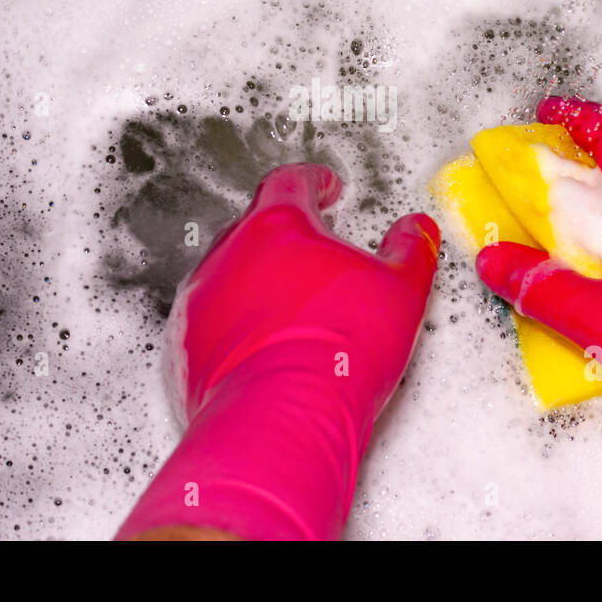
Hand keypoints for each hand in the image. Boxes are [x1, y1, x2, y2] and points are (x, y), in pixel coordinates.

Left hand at [119, 163, 438, 539]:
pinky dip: (235, 330)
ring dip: (260, 287)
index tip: (324, 187)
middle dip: (289, 242)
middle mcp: (229, 254)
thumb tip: (417, 232)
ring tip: (296, 316)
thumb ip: (411, 250)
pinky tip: (266, 351)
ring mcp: (202, 300)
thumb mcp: (399, 292)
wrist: (283, 419)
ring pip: (231, 277)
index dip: (313, 182)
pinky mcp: (184, 346)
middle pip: (257, 229)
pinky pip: (210, 324)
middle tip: (318, 263)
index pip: (291, 182)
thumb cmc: (335, 355)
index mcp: (277, 225)